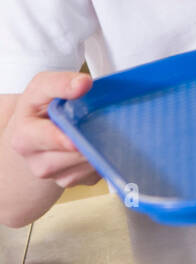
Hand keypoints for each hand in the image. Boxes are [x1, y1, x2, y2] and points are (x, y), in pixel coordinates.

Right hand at [7, 71, 99, 187]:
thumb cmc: (39, 107)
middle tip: (101, 120)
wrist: (38, 130)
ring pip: (88, 165)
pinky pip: (96, 172)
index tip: (76, 138)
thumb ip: (60, 82)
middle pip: (74, 155)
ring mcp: (57, 177)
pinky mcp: (75, 182)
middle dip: (90, 137)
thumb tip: (83, 83)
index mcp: (25, 138)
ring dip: (99, 146)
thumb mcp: (42, 87)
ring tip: (97, 128)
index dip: (64, 139)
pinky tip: (95, 142)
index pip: (48, 140)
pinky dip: (102, 156)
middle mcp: (38, 163)